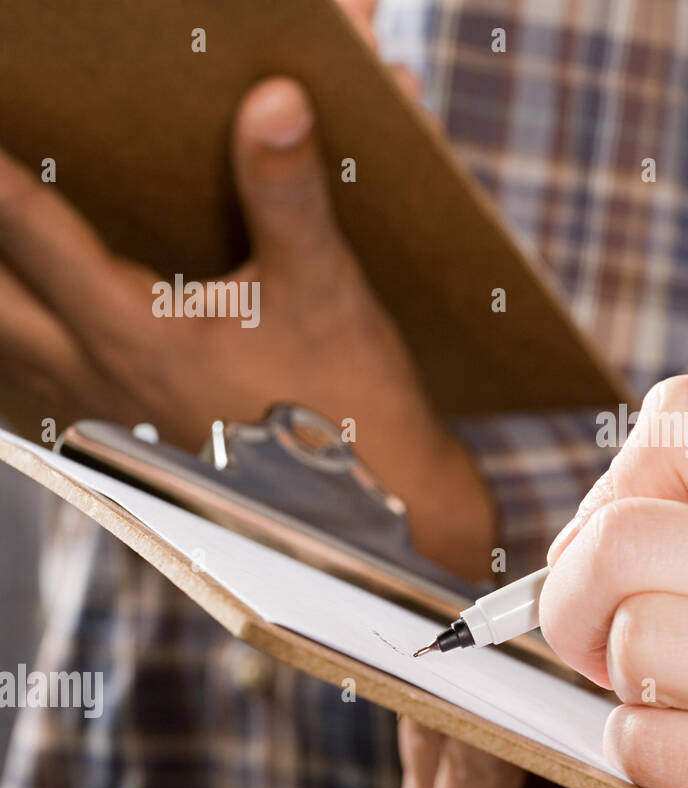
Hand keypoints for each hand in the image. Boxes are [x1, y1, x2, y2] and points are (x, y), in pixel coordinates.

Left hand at [0, 77, 490, 576]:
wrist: (372, 508)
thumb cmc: (348, 405)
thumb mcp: (323, 286)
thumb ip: (285, 190)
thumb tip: (274, 102)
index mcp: (135, 328)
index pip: (28, 227)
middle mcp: (98, 375)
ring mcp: (102, 418)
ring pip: (1, 348)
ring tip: (9, 263)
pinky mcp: (122, 450)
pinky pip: (30, 395)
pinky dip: (16, 353)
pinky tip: (35, 341)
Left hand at [538, 375, 687, 787]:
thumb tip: (580, 541)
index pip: (682, 416)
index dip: (616, 481)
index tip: (624, 541)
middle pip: (623, 541)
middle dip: (573, 597)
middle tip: (601, 633)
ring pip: (635, 645)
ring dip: (625, 685)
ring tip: (681, 696)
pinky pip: (656, 751)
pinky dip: (649, 756)